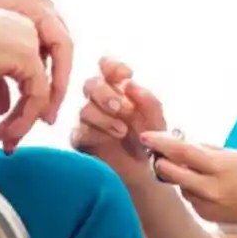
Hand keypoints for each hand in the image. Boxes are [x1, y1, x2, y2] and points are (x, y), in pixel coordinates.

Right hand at [70, 57, 167, 183]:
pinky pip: (79, 131)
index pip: (107, 67)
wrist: (145, 171)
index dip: (113, 66)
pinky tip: (110, 139)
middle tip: (122, 108)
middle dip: (106, 93)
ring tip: (122, 131)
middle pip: (91, 84)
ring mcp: (89, 120)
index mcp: (118, 89)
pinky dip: (95, 133)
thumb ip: (148, 101)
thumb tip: (130, 84)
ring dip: (105, 118)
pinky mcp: (81, 140)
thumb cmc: (149, 141)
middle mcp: (100, 101)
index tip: (127, 74)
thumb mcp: (157, 120)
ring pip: (85, 109)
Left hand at [138, 130, 236, 235]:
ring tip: (201, 171)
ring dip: (180, 176)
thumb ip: (208, 150)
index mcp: (220, 168)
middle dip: (161, 160)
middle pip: (169, 172)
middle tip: (160, 151)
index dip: (160, 142)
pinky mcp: (207, 217)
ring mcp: (207, 207)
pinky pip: (191, 199)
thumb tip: (183, 144)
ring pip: (180, 186)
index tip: (145, 135)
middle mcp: (210, 190)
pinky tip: (211, 188)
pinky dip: (193, 190)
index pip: (181, 152)